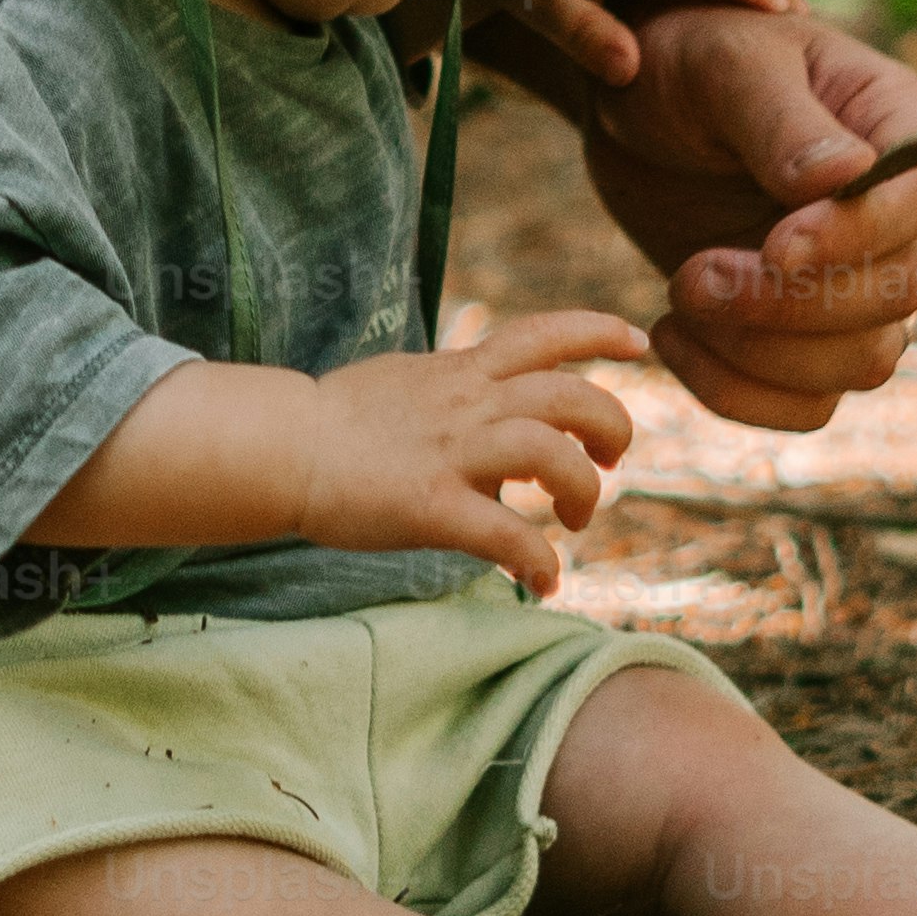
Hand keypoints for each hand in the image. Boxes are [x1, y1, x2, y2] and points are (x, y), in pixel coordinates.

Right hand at [279, 310, 652, 597]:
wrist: (280, 445)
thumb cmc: (335, 421)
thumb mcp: (408, 381)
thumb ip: (456, 388)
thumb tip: (487, 405)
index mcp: (461, 372)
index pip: (544, 334)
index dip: (599, 332)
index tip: (636, 343)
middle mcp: (467, 404)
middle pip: (572, 395)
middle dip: (613, 425)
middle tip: (611, 461)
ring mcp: (451, 453)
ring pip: (552, 453)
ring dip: (582, 490)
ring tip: (573, 520)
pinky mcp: (431, 505)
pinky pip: (508, 535)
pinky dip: (538, 562)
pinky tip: (541, 583)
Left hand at [560, 11, 916, 431]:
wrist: (633, 109)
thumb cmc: (686, 59)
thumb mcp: (722, 67)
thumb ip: (781, 120)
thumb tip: (846, 176)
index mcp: (900, 126)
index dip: (856, 237)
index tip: (773, 245)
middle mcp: (898, 214)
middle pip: (896, 296)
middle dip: (790, 304)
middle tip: (691, 275)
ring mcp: (858, 281)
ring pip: (863, 364)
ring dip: (764, 354)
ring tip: (678, 295)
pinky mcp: (804, 335)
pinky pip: (808, 404)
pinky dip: (739, 394)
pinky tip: (670, 337)